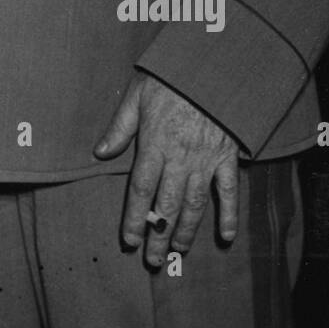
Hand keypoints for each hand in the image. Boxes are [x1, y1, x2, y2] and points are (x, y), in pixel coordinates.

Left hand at [94, 73, 238, 266]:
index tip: (129, 241)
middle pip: (167, 206)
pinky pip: (229, 192)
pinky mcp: (228, 157)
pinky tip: (225, 236)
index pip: (141, 190)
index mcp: (154, 144)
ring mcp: (206, 160)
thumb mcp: (137, 95)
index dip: (134, 219)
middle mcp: (180, 158)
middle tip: (152, 260)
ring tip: (177, 253)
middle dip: (158, 235)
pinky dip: (228, 215)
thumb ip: (119, 127)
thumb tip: (99, 152)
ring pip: (195, 205)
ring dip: (186, 232)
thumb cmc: (171, 78)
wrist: (214, 67)